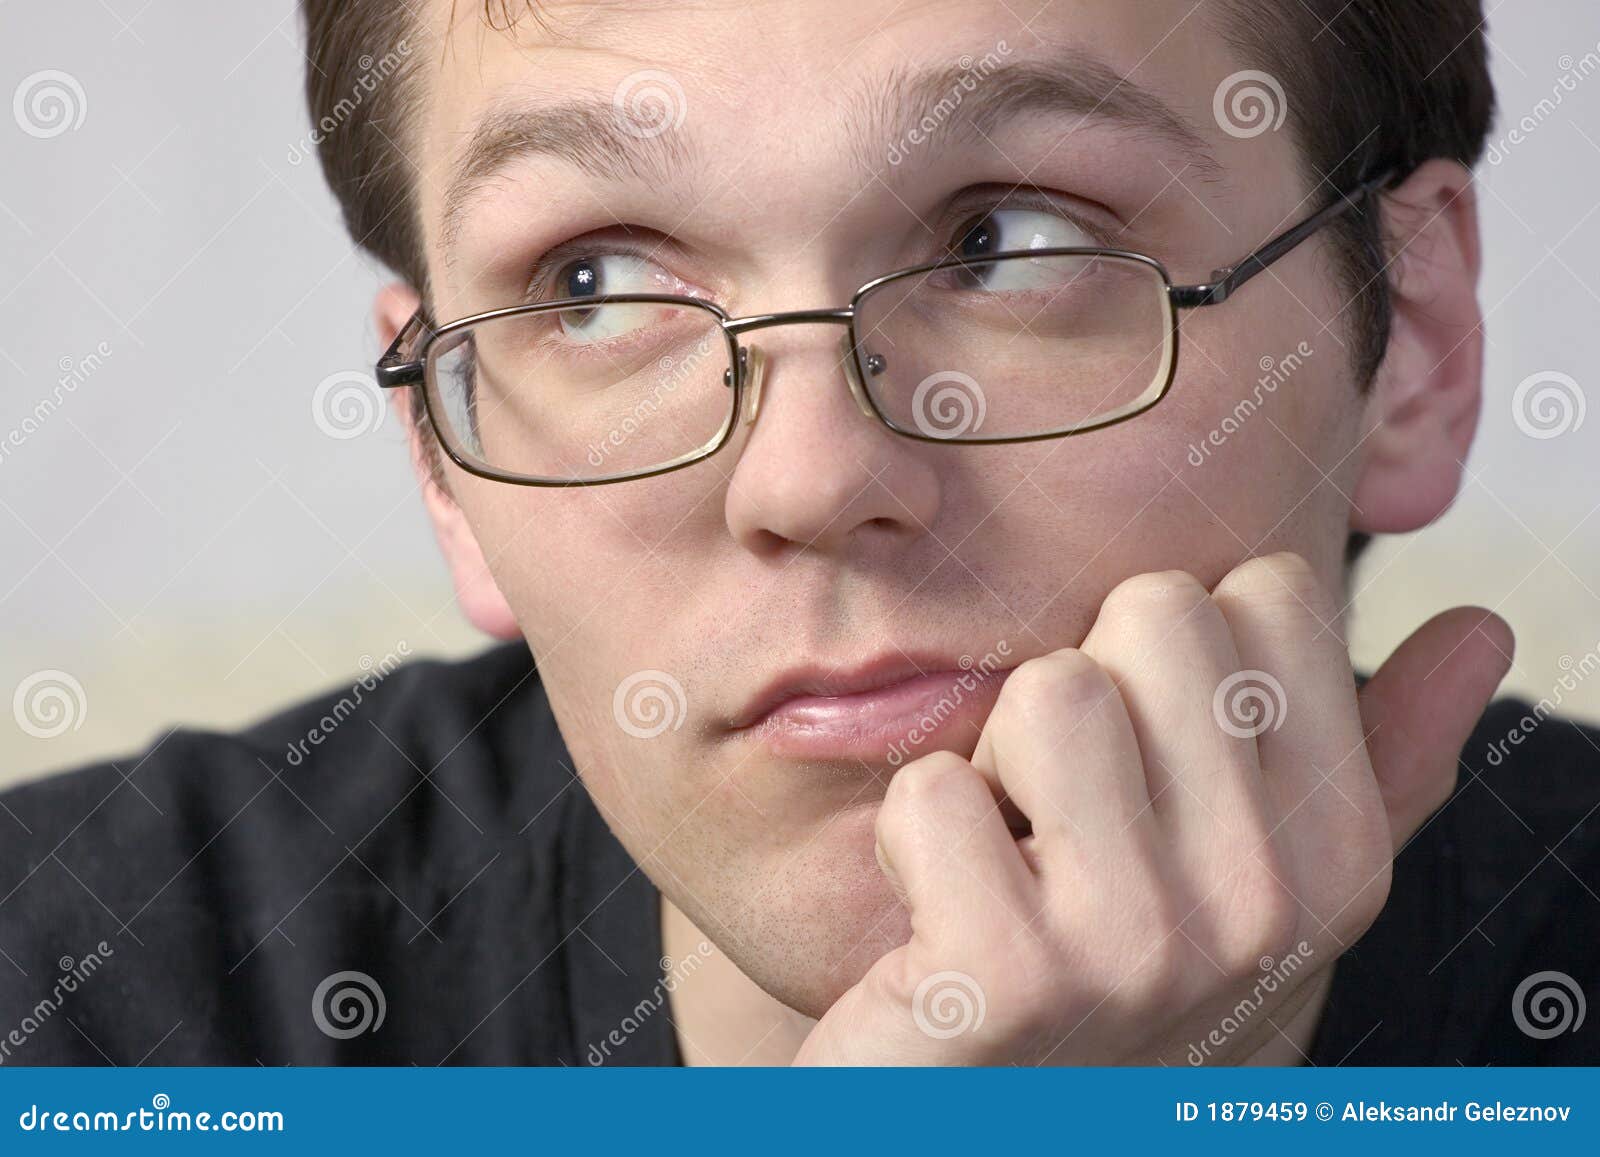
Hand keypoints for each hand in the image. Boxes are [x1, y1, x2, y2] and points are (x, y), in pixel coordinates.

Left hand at [793, 553, 1511, 1064]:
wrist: (1009, 1129)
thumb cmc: (1135, 990)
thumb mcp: (1277, 890)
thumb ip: (1381, 757)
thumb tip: (1478, 624)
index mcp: (1340, 853)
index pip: (1271, 592)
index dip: (1176, 653)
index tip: (1154, 762)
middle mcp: (1263, 899)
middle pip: (1157, 612)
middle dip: (1089, 691)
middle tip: (1069, 815)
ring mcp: (1138, 944)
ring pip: (1049, 690)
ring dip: (997, 764)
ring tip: (1013, 861)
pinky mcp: (1005, 976)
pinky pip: (934, 790)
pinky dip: (917, 841)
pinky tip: (946, 919)